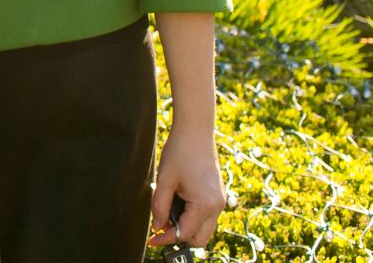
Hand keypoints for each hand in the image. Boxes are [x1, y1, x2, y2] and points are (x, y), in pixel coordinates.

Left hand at [147, 123, 224, 248]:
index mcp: (204, 204)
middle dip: (179, 236)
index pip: (185, 233)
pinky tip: (178, 204)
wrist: (196, 132)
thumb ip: (159, 206)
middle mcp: (217, 206)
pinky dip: (193, 218)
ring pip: (204, 230)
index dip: (166, 238)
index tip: (152, 240)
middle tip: (161, 225)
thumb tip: (157, 227)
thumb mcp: (164, 180)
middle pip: (199, 239)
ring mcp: (220, 202)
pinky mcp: (218, 196)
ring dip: (187, 227)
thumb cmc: (180, 152)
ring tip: (168, 212)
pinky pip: (207, 218)